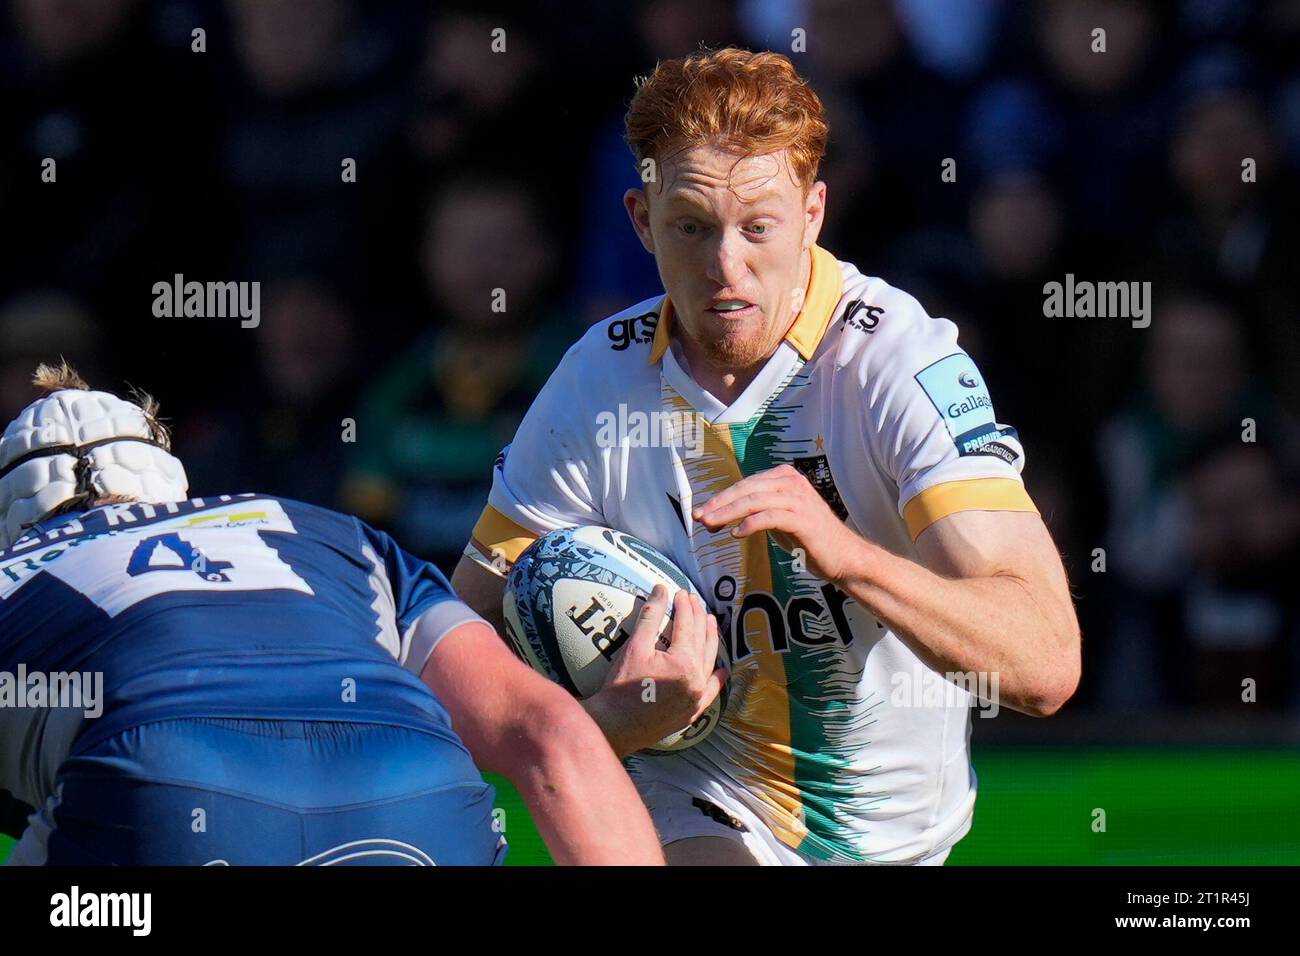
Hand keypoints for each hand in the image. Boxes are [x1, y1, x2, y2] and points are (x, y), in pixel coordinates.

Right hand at [583, 584, 727, 756]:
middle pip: (702, 640)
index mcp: (683, 662)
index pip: (688, 626)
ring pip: (710, 662)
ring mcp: (697, 698)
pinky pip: (712, 692)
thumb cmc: (621, 686)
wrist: (615, 725)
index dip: (685, 606)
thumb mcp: (634, 647)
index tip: (680, 592)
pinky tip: (723, 670)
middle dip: (698, 617)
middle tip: (694, 601)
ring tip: (710, 622)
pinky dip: (718, 679)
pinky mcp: (692, 712)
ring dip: (711, 640)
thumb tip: (661, 589)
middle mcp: (697, 680)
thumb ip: (651, 616)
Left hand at [692, 462, 857, 582]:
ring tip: (711, 525)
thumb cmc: (809, 537)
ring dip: (728, 513)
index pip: (745, 484)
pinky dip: (749, 524)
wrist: (842, 555)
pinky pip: (769, 516)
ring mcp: (798, 499)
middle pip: (746, 489)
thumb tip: (722, 514)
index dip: (721, 498)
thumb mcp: (779, 516)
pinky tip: (736, 534)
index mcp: (784, 477)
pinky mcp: (802, 518)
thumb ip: (756, 509)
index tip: (701, 512)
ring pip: (754, 500)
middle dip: (719, 504)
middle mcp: (791, 482)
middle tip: (699, 517)